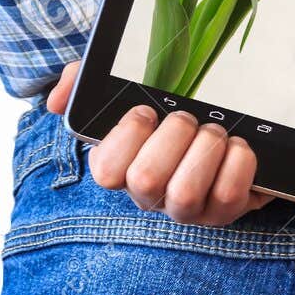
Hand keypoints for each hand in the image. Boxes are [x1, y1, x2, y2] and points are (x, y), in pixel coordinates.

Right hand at [47, 61, 273, 226]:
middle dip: (173, 137)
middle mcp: (150, 196)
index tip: (146, 112)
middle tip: (187, 119)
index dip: (128, 137)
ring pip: (185, 193)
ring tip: (214, 133)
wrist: (225, 123)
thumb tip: (57, 101)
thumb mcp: (122, 85)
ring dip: (205, 149)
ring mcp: (186, 210)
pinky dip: (237, 163)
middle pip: (146, 180)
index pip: (105, 171)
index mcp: (121, 166)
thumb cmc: (165, 111)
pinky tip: (236, 147)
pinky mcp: (223, 213)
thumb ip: (81, 81)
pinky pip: (228, 195)